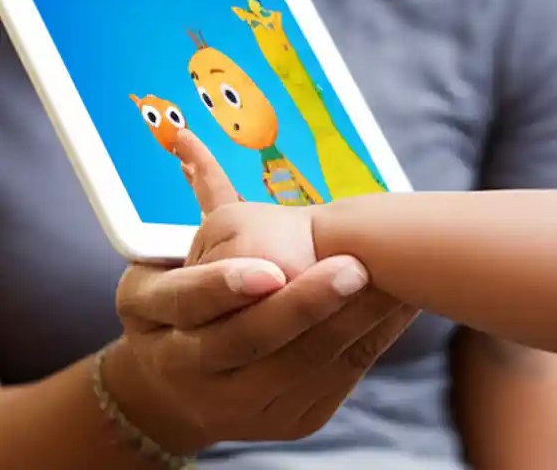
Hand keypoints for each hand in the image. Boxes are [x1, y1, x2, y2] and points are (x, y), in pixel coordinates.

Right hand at [103, 132, 416, 452]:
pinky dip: (371, 341)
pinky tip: (403, 305)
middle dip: (306, 307)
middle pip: (250, 341)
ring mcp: (237, 404)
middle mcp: (188, 367)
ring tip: (396, 281)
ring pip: (301, 367)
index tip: (273, 269)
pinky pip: (335, 382)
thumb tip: (190, 138)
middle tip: (356, 268)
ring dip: (353, 321)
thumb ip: (201, 204)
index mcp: (153, 316)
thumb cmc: (183, 302)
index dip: (228, 287)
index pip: (190, 302)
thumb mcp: (168, 257)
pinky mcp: (287, 420)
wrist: (178, 390)